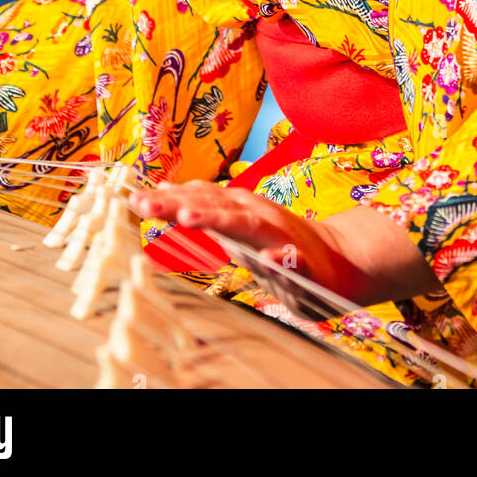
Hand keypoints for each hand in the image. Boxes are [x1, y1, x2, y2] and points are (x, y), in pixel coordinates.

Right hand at [130, 179, 440, 307]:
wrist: (339, 254)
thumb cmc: (324, 278)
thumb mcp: (316, 282)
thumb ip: (295, 270)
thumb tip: (276, 256)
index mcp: (273, 229)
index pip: (237, 220)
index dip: (210, 217)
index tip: (184, 216)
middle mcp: (257, 210)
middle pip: (212, 202)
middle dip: (176, 202)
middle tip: (141, 203)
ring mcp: (247, 206)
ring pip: (207, 194)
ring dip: (173, 196)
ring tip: (137, 198)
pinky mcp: (240, 209)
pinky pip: (208, 196)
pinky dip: (183, 194)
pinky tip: (159, 194)